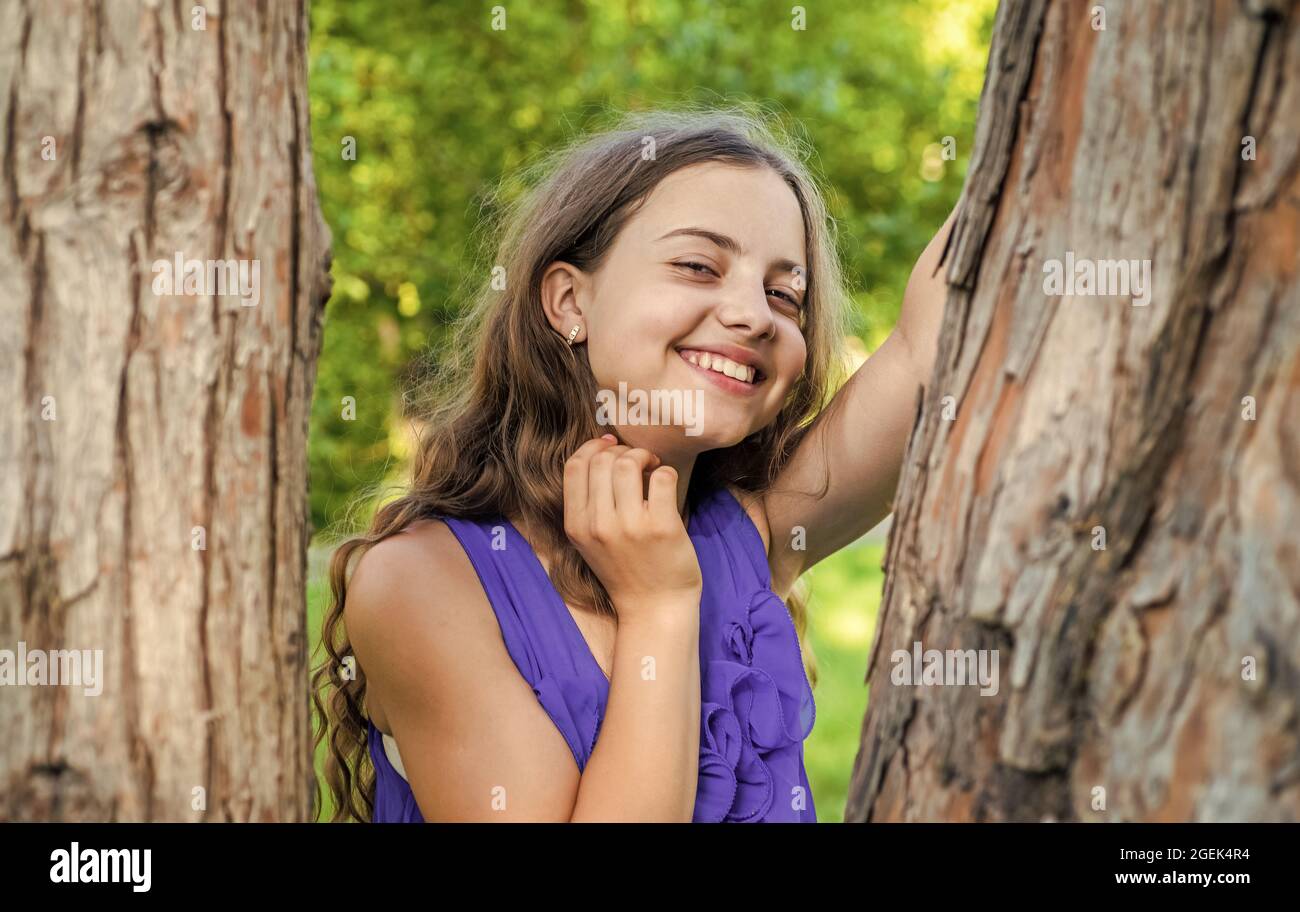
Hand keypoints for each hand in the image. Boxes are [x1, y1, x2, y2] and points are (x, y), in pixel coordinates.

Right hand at [562, 435, 701, 621]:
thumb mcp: (590, 541)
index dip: (593, 447)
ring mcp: (630, 527)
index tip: (611, 447)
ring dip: (644, 457)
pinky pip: (662, 477)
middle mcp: (598, 525)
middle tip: (639, 463)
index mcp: (576, 526)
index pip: (574, 466)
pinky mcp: (661, 527)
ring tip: (653, 468)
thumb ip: (588, 503)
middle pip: (602, 460)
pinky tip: (665, 485)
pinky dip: (666, 472)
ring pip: (628, 464)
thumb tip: (602, 450)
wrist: (654, 608)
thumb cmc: (626, 570)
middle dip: (623, 451)